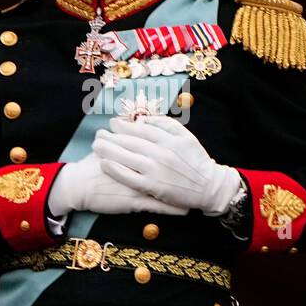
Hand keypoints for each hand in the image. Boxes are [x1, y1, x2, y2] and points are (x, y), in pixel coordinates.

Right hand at [47, 150, 189, 216]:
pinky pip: (158, 206)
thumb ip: (123, 139)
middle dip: (186, 172)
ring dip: (184, 192)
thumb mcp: (109, 148)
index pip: (162, 151)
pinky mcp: (134, 201)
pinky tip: (185, 212)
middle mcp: (141, 167)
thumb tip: (133, 127)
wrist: (78, 185)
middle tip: (202, 174)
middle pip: (169, 169)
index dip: (178, 155)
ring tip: (200, 195)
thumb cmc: (91, 166)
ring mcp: (139, 185)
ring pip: (168, 189)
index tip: (192, 158)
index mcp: (136, 152)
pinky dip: (172, 209)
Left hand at [92, 114, 241, 215]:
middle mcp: (161, 153)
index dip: (125, 125)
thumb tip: (147, 119)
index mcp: (169, 139)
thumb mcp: (187, 137)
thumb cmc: (197, 161)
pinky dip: (115, 169)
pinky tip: (103, 163)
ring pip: (127, 156)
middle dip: (112, 135)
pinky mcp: (152, 186)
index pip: (141, 129)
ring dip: (108, 149)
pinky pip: (129, 176)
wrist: (208, 187)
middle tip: (100, 132)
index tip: (113, 123)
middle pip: (131, 141)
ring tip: (97, 144)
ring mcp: (155, 170)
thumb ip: (168, 125)